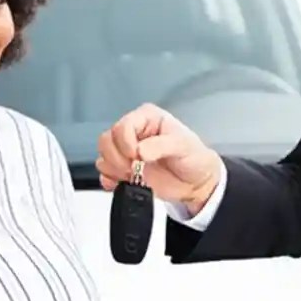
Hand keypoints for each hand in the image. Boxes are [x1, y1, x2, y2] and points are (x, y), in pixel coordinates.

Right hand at [97, 103, 221, 213]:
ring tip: (134, 175)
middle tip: (135, 168)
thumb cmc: (194, 157)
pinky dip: (111, 180)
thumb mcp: (183, 145)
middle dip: (118, 157)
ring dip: (115, 169)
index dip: (126, 143)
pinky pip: (105, 172)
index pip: (122, 126)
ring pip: (103, 156)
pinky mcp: (123, 169)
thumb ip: (161, 145)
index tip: (138, 157)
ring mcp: (126, 151)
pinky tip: (126, 182)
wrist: (196, 183)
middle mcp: (133, 132)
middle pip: (107, 140)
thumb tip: (140, 150)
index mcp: (146, 118)